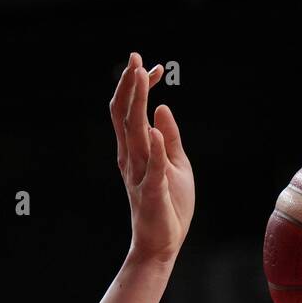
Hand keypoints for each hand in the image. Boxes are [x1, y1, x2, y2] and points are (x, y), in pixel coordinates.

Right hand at [110, 50, 194, 262]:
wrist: (162, 245)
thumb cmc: (169, 206)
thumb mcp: (175, 164)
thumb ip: (169, 138)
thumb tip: (162, 108)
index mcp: (136, 151)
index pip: (133, 112)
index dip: (140, 87)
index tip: (155, 67)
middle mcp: (132, 159)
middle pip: (125, 116)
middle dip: (130, 86)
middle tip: (135, 57)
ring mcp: (140, 176)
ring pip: (135, 135)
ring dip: (138, 105)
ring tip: (142, 78)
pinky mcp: (152, 193)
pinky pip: (152, 169)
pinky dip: (154, 149)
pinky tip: (155, 129)